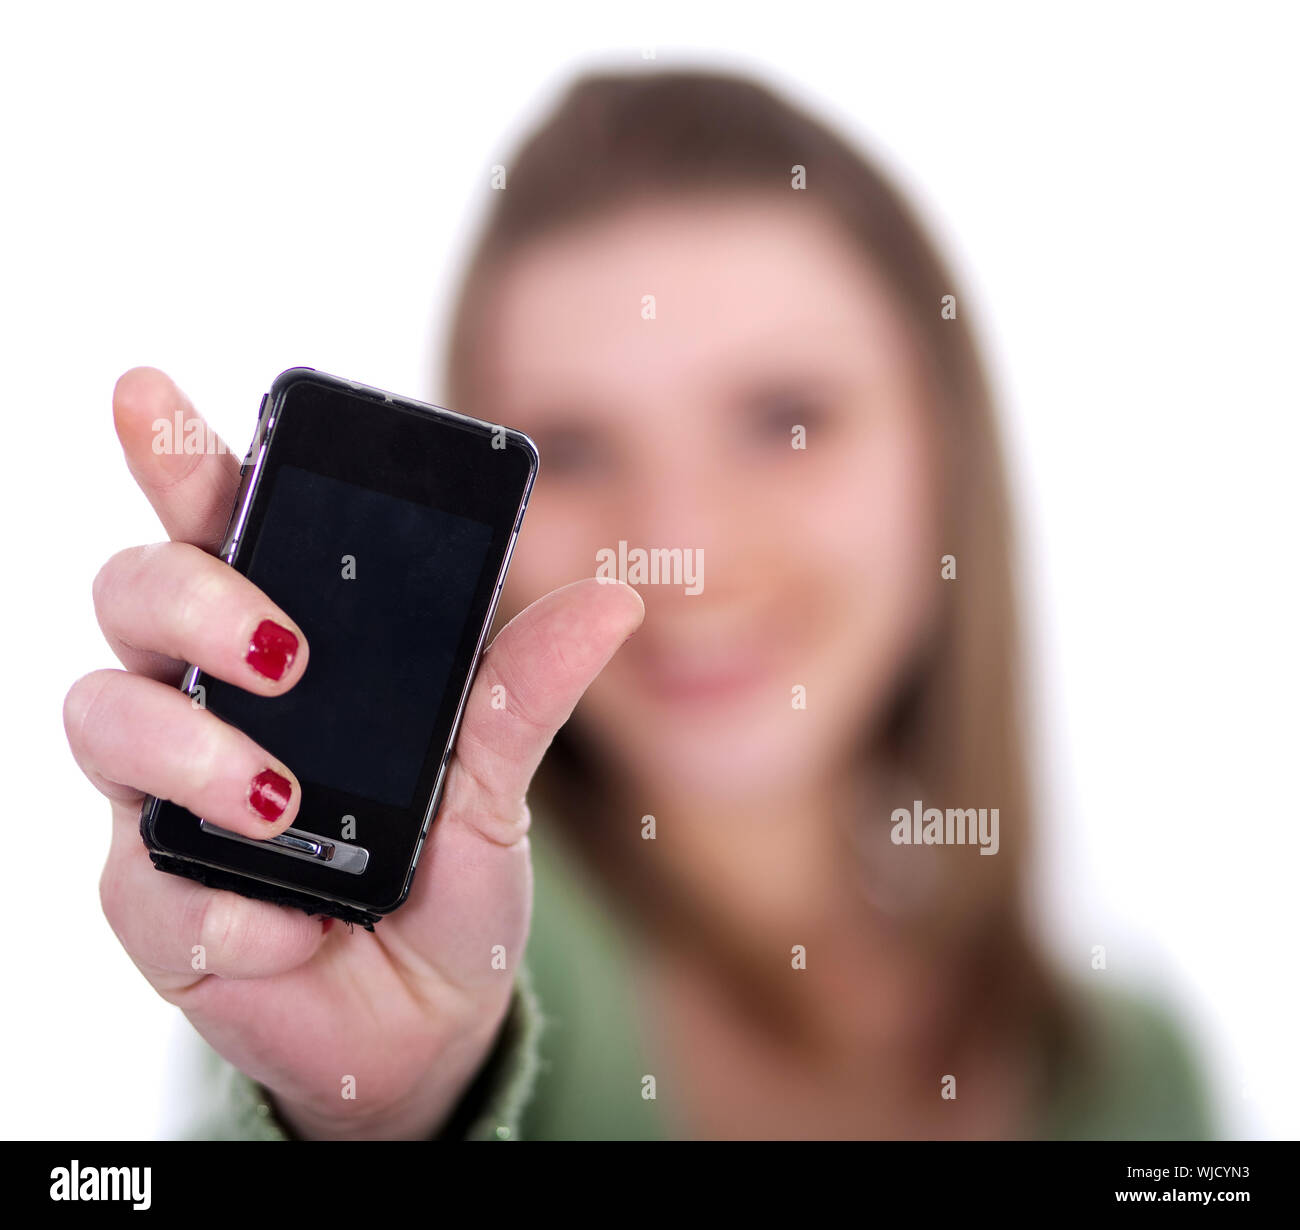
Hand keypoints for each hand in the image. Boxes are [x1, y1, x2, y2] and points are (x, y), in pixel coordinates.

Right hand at [64, 367, 642, 1138]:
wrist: (422, 1024)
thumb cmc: (445, 886)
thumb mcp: (494, 786)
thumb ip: (522, 695)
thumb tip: (611, 600)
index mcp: (286, 648)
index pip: (220, 530)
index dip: (176, 458)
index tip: (150, 392)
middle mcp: (209, 703)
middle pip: (132, 593)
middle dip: (188, 595)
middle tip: (280, 648)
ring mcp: (166, 797)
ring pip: (102, 713)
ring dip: (193, 750)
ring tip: (285, 803)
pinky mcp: (150, 898)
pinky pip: (144, 877)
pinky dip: (227, 903)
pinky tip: (293, 929)